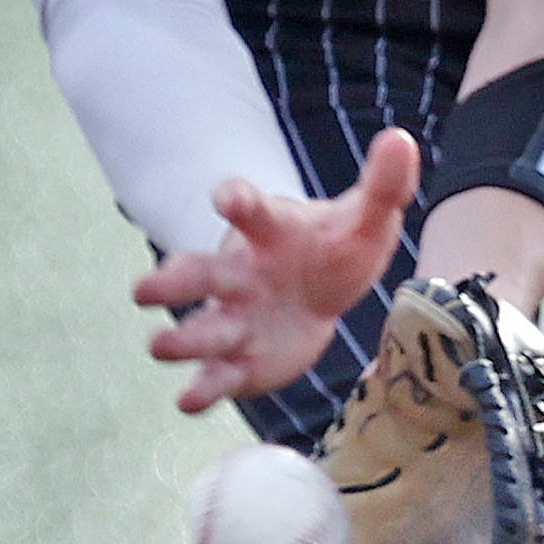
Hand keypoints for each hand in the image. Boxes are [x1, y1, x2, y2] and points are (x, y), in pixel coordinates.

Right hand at [132, 129, 420, 412]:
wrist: (322, 293)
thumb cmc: (334, 248)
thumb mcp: (366, 218)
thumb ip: (383, 184)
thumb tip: (401, 140)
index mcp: (269, 232)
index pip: (248, 210)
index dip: (236, 200)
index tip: (227, 199)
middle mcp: (240, 274)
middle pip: (201, 273)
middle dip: (173, 281)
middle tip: (142, 290)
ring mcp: (235, 319)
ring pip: (202, 329)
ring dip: (181, 339)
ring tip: (158, 346)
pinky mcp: (239, 361)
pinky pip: (218, 376)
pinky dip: (203, 389)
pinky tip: (188, 402)